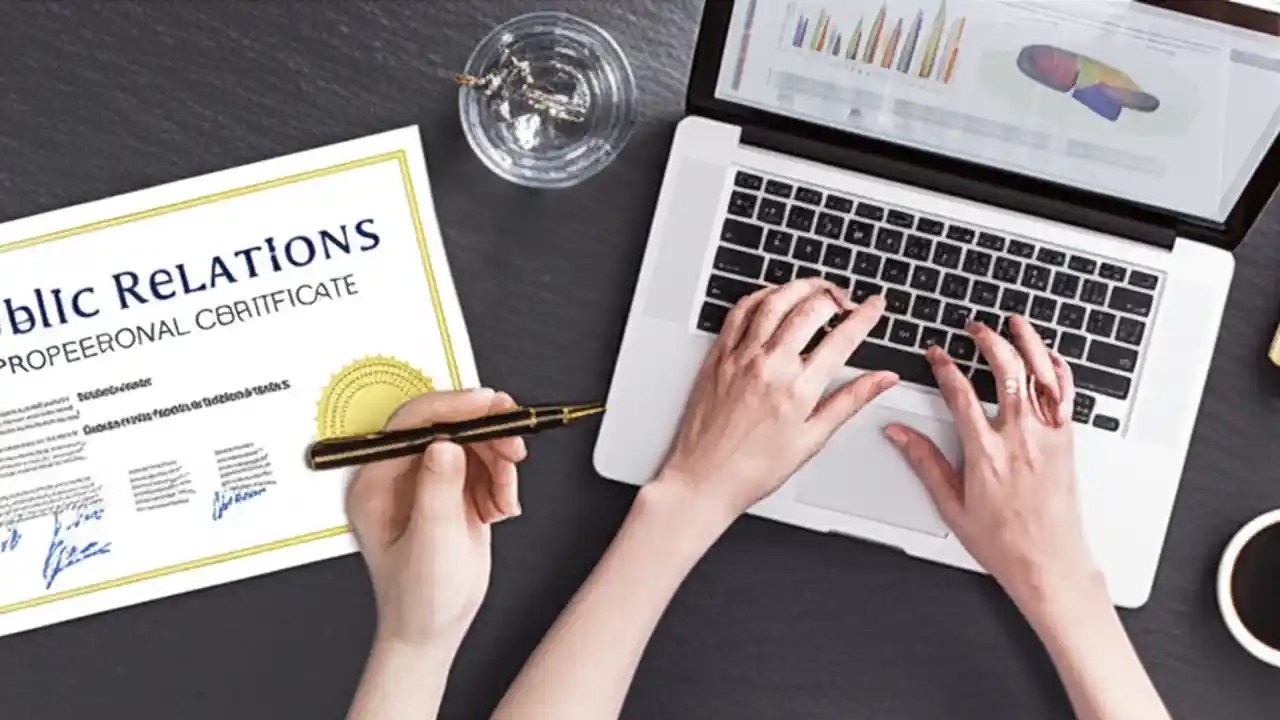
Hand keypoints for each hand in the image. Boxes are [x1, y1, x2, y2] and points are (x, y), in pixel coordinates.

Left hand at [344, 388, 526, 651]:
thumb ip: (437, 491)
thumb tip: (445, 444)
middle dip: (485, 431)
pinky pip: (484, 464)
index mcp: (375, 483)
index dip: (451, 407)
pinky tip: (501, 508)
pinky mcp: (452, 489)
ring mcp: (427, 481)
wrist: (434, 629)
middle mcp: (398, 476)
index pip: (410, 424)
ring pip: (471, 443)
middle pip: (446, 426)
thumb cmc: (419, 598)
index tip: (486, 403)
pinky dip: (502, 481)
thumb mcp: (431, 544)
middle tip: (514, 438)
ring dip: (498, 461)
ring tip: (505, 495)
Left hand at [658, 278, 898, 520]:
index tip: (875, 306)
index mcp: (798, 390)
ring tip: (816, 288)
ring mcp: (741, 357)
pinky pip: (740, 311)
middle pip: (811, 309)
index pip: (842, 339)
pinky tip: (773, 297)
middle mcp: (769, 366)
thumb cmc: (754, 468)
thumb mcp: (812, 439)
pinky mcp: (718, 355)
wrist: (703, 479)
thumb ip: (849, 401)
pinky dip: (761, 296)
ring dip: (800, 286)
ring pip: (775, 301)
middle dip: (836, 296)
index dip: (865, 316)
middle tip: (847, 298)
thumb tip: (882, 379)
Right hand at [885, 315, 1100, 612]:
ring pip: (1041, 376)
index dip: (945, 367)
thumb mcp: (951, 506)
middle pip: (1006, 373)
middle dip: (989, 341)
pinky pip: (1066, 396)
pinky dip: (1058, 370)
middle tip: (975, 328)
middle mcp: (1019, 439)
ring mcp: (1048, 438)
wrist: (1049, 564)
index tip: (936, 354)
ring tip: (1015, 323)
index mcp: (985, 454)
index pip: (961, 395)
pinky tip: (1049, 356)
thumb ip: (924, 463)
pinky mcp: (1067, 442)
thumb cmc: (1003, 542)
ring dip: (1027, 344)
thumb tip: (898, 434)